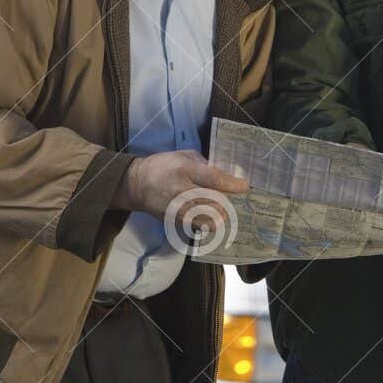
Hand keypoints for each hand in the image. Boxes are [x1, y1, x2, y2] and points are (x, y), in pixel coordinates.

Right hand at [113, 150, 248, 219]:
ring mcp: (179, 209)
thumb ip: (205, 164)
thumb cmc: (163, 166)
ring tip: (222, 208)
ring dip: (220, 214)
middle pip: (215, 202)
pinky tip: (212, 216)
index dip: (232, 184)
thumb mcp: (183, 156)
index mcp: (184, 170)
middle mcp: (182, 191)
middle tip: (229, 197)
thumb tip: (224, 174)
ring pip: (209, 219)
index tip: (244, 186)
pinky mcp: (176, 221)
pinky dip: (210, 222)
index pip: (214, 179)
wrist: (137, 185)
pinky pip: (200, 226)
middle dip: (227, 201)